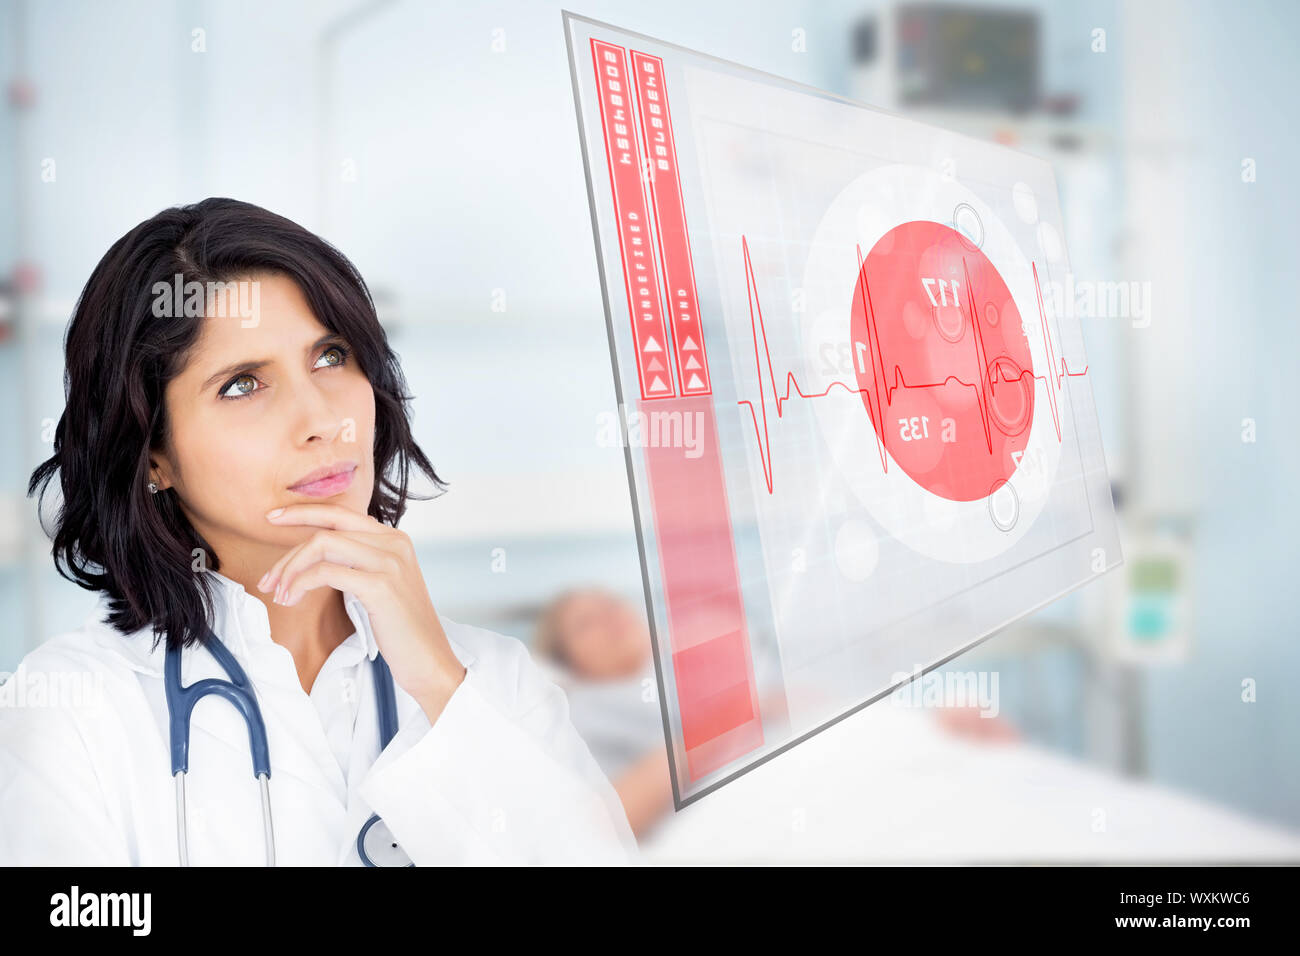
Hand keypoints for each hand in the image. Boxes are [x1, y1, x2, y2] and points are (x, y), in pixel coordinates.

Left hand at [256, 502, 465, 719]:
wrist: (430, 661)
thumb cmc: (403, 629)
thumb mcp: (385, 584)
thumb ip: (362, 561)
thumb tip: (320, 552)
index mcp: (395, 538)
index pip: (341, 513)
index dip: (303, 512)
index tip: (273, 518)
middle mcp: (395, 542)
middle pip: (326, 529)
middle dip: (289, 549)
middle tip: (268, 578)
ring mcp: (389, 562)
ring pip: (322, 546)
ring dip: (290, 570)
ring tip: (278, 594)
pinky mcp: (380, 586)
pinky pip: (325, 572)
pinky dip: (300, 583)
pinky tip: (291, 598)